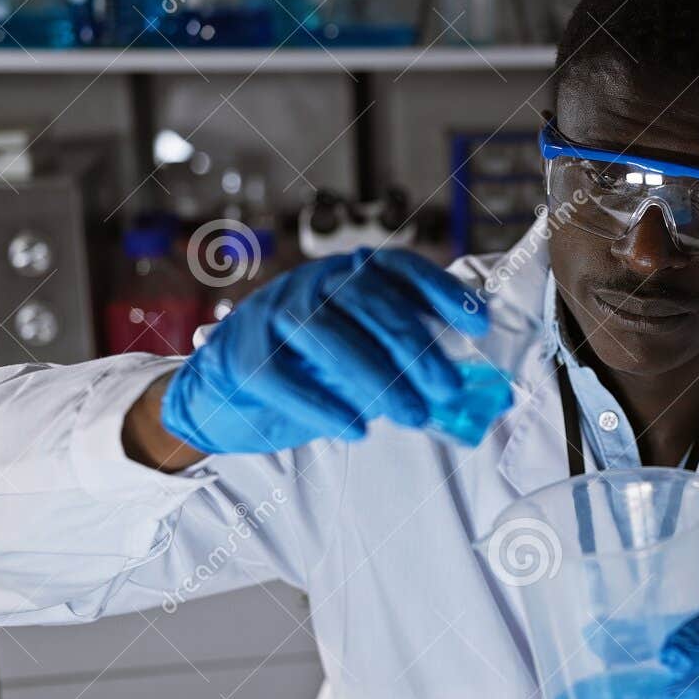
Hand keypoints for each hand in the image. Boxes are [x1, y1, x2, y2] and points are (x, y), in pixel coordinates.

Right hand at [159, 248, 486, 455]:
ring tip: (413, 416)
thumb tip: (474, 394)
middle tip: (447, 388)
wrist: (221, 395)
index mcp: (345, 277)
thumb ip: (403, 367)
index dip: (439, 290)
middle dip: (415, 345)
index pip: (396, 268)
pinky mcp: (242, 355)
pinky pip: (284, 377)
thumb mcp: (358, 361)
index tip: (477, 323)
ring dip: (377, 378)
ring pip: (328, 335)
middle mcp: (310, 283)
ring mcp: (272, 313)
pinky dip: (324, 407)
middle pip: (368, 300)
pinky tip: (357, 430)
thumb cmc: (306, 375)